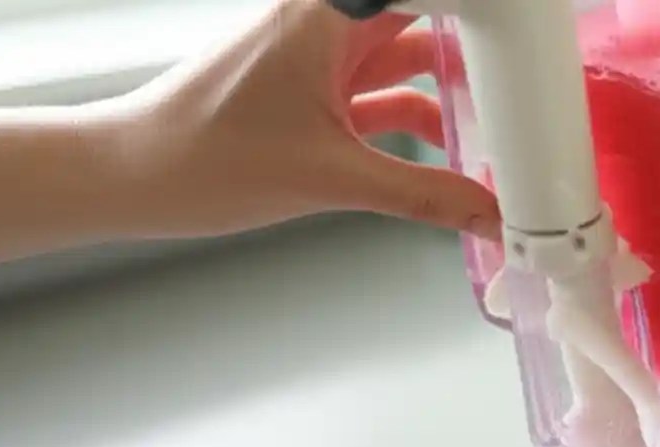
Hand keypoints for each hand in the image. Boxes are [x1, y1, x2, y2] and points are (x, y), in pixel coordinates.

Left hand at [119, 0, 498, 238]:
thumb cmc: (202, 157)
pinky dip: (415, 119)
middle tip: (526, 86)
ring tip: (499, 127)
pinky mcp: (313, 89)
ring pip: (406, 59)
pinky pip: (382, 93)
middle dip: (474, 50)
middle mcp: (325, 21)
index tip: (523, 34)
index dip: (479, 14)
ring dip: (447, 92)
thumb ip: (424, 196)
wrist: (133, 178)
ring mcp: (319, 55)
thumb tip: (489, 214)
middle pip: (423, 18)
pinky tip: (448, 153)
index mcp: (327, 13)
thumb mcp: (332, 180)